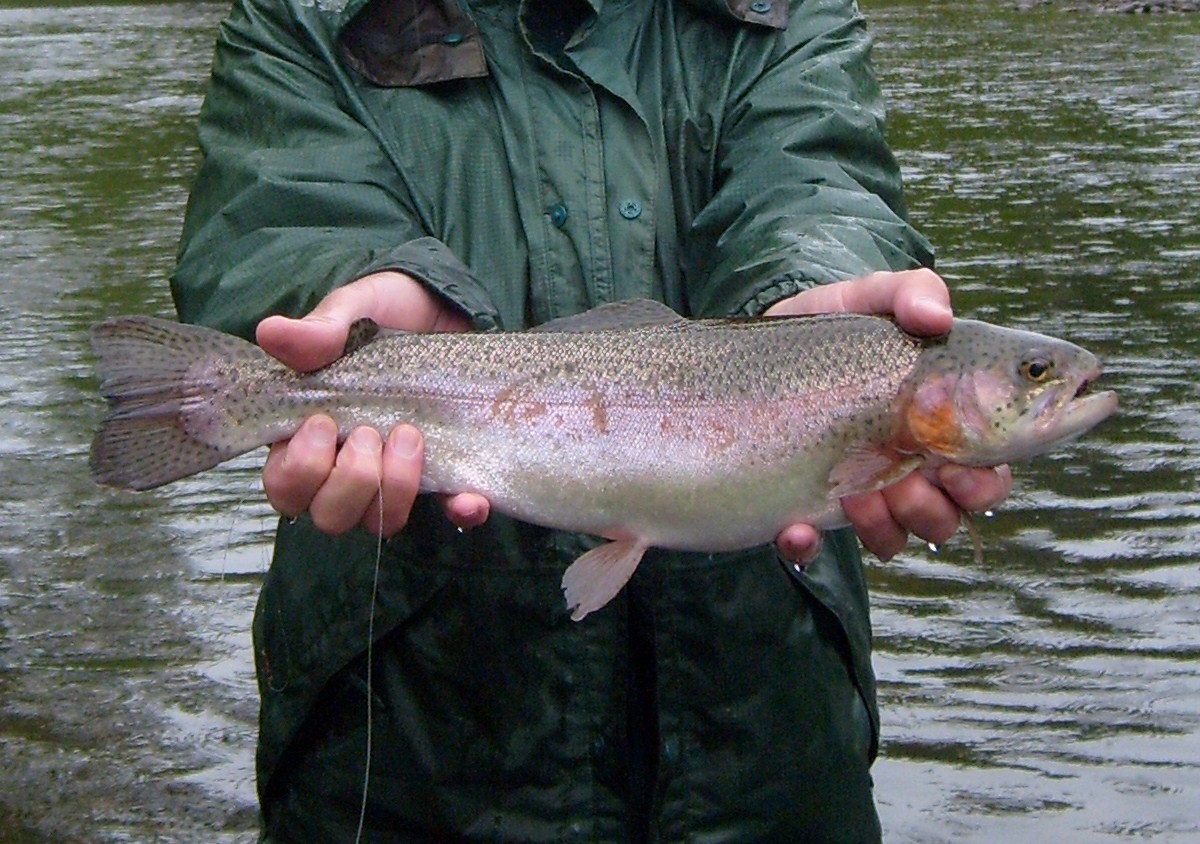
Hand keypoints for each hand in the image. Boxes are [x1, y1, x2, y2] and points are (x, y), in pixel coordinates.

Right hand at [256, 271, 489, 536]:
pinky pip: (451, 513)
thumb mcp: (355, 310)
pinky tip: (469, 497)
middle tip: (369, 432)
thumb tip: (272, 332)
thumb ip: (320, 329)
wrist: (447, 309)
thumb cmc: (387, 314)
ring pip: (381, 522)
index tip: (324, 423)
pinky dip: (460, 510)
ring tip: (410, 435)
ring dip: (395, 489)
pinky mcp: (447, 477)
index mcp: (309, 436)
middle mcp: (346, 469)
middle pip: (329, 515)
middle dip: (350, 482)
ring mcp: (396, 478)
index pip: (284, 485)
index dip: (298, 470)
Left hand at [765, 269, 1012, 562]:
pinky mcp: (805, 504)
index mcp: (946, 425)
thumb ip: (910, 292)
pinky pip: (811, 546)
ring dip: (887, 524)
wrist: (764, 350)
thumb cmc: (835, 325)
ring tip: (860, 492)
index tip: (959, 466)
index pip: (991, 470)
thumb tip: (938, 315)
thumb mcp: (869, 298)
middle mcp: (913, 466)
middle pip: (954, 514)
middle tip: (914, 478)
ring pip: (897, 535)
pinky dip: (806, 544)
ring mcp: (861, 489)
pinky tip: (796, 527)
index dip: (986, 482)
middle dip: (940, 509)